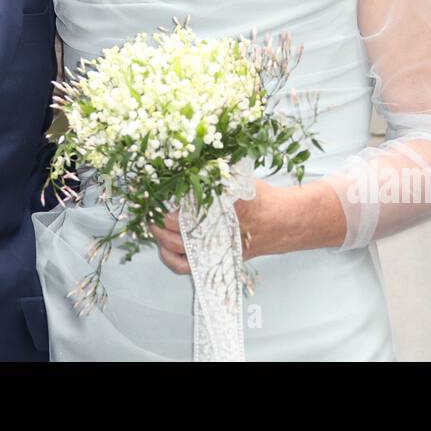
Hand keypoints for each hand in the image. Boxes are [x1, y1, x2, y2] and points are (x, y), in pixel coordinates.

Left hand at [148, 179, 280, 274]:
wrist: (280, 222)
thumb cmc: (258, 198)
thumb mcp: (239, 178)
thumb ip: (214, 174)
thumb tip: (188, 164)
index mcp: (220, 209)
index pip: (183, 211)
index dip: (164, 204)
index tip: (154, 195)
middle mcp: (214, 232)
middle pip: (175, 230)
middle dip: (158, 219)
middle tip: (150, 209)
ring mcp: (212, 249)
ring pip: (176, 249)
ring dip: (160, 237)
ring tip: (153, 223)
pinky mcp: (212, 260)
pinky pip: (185, 266)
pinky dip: (170, 258)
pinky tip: (163, 246)